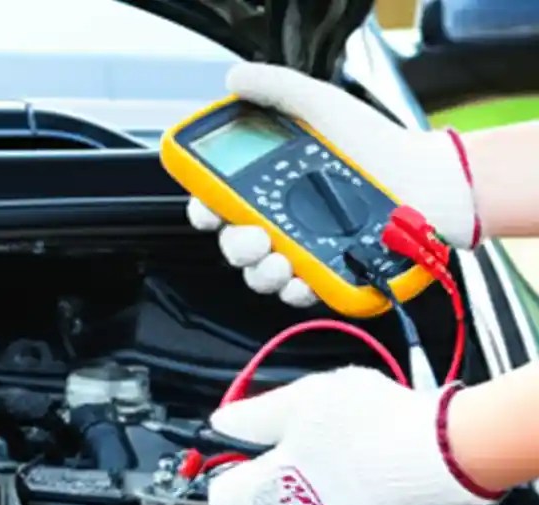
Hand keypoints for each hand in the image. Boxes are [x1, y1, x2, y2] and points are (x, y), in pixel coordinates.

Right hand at [189, 63, 478, 307]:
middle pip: (233, 245)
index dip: (204, 209)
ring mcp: (303, 252)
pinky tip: (303, 275)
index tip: (209, 208)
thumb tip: (235, 79)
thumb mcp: (322, 105)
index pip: (217, 204)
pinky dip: (296, 290)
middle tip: (254, 235)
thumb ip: (277, 89)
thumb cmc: (379, 144)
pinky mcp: (329, 276)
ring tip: (279, 260)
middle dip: (234, 245)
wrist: (431, 180)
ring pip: (259, 274)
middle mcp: (280, 221)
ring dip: (260, 272)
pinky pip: (299, 294)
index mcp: (268, 185)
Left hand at [206, 367, 498, 504]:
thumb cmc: (372, 424)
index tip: (245, 454)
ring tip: (334, 466)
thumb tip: (222, 423)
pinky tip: (359, 486)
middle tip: (297, 451)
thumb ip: (250, 417)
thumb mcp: (298, 401)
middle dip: (267, 487)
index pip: (218, 498)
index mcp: (262, 496)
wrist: (444, 454)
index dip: (229, 471)